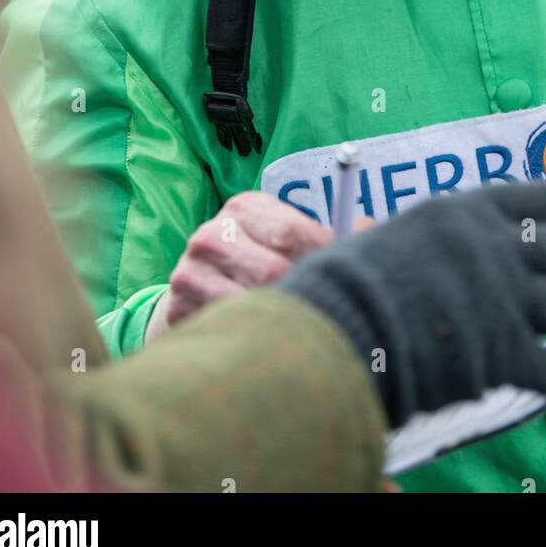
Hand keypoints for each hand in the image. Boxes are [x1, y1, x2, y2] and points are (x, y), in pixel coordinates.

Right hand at [163, 192, 332, 328]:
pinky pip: (229, 329)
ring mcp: (189, 272)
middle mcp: (211, 234)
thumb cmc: (266, 262)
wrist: (205, 291)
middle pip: (272, 271)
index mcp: (245, 207)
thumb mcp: (293, 239)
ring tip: (301, 328)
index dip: (324, 258)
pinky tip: (266, 339)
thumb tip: (367, 228)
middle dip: (305, 292)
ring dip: (283, 321)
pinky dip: (254, 338)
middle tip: (326, 311)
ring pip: (252, 305)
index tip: (345, 278)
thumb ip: (332, 237)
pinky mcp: (178, 309)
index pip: (291, 232)